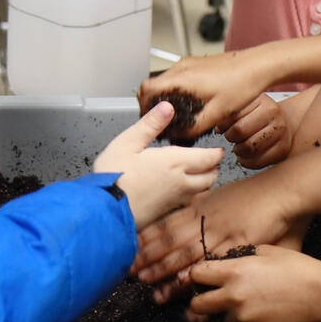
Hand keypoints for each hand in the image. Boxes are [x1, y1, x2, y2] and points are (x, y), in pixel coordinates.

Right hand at [94, 101, 223, 229]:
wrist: (103, 211)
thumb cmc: (113, 176)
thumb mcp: (128, 142)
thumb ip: (150, 125)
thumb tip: (167, 107)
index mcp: (174, 162)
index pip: (208, 158)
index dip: (216, 153)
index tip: (217, 149)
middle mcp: (180, 183)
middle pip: (210, 177)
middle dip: (213, 168)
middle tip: (210, 160)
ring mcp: (174, 201)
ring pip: (201, 192)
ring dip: (204, 182)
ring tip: (199, 174)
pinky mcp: (165, 214)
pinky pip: (187, 204)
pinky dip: (191, 196)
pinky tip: (180, 191)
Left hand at [131, 170, 294, 288]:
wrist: (284, 191)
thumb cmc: (255, 193)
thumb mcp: (222, 193)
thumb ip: (203, 202)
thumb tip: (187, 205)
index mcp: (202, 206)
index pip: (168, 222)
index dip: (148, 237)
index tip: (130, 247)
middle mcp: (207, 218)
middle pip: (172, 239)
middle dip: (149, 257)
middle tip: (131, 271)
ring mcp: (222, 231)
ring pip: (188, 252)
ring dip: (166, 269)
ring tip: (149, 283)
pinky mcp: (239, 243)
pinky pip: (214, 261)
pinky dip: (198, 272)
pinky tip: (185, 282)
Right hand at [138, 50, 275, 142]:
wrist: (259, 65)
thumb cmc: (243, 83)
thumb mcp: (218, 112)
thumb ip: (195, 127)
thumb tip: (179, 137)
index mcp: (183, 78)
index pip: (147, 88)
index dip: (142, 105)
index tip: (149, 118)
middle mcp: (183, 67)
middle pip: (154, 85)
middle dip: (154, 104)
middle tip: (162, 120)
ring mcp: (190, 64)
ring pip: (166, 81)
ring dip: (166, 97)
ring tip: (177, 114)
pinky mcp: (198, 64)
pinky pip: (178, 78)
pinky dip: (177, 91)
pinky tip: (191, 104)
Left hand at [187, 245, 320, 321]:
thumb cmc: (297, 268)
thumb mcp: (267, 250)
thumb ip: (242, 256)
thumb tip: (230, 260)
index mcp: (235, 272)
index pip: (197, 275)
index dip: (197, 275)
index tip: (201, 277)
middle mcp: (234, 296)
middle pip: (197, 305)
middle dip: (200, 301)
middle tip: (210, 297)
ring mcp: (244, 317)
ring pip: (222, 318)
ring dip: (230, 312)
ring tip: (252, 301)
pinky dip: (250, 320)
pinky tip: (267, 308)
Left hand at [223, 94, 291, 168]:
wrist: (285, 123)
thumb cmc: (259, 116)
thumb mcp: (246, 106)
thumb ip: (229, 111)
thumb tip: (210, 121)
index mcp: (261, 99)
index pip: (233, 114)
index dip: (222, 124)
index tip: (220, 128)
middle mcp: (273, 112)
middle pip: (240, 130)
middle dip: (230, 137)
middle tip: (230, 137)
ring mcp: (280, 131)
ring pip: (249, 147)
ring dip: (238, 151)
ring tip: (238, 147)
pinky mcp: (283, 148)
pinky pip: (258, 161)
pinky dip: (246, 162)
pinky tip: (245, 156)